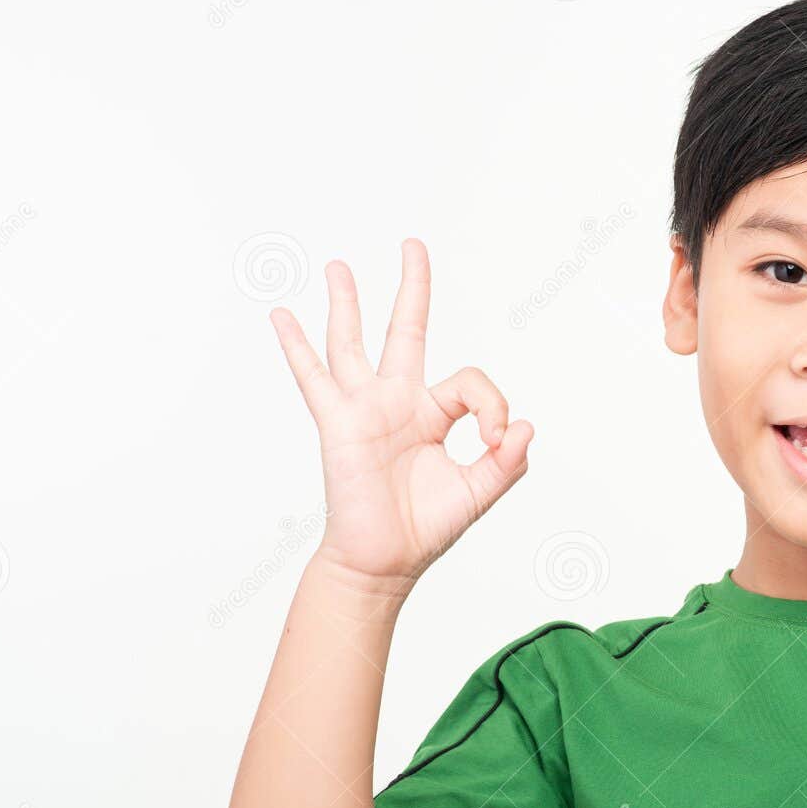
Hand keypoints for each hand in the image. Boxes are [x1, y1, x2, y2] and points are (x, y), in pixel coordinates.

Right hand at [269, 238, 532, 586]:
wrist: (383, 562)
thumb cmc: (425, 527)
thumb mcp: (480, 491)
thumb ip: (508, 460)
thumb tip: (524, 425)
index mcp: (435, 414)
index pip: (471, 383)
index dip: (493, 405)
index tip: (498, 438)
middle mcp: (399, 401)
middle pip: (407, 329)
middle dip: (412, 287)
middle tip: (413, 245)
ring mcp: (365, 408)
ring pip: (354, 342)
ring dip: (347, 303)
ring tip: (338, 265)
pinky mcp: (338, 423)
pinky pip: (314, 377)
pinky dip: (296, 346)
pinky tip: (281, 315)